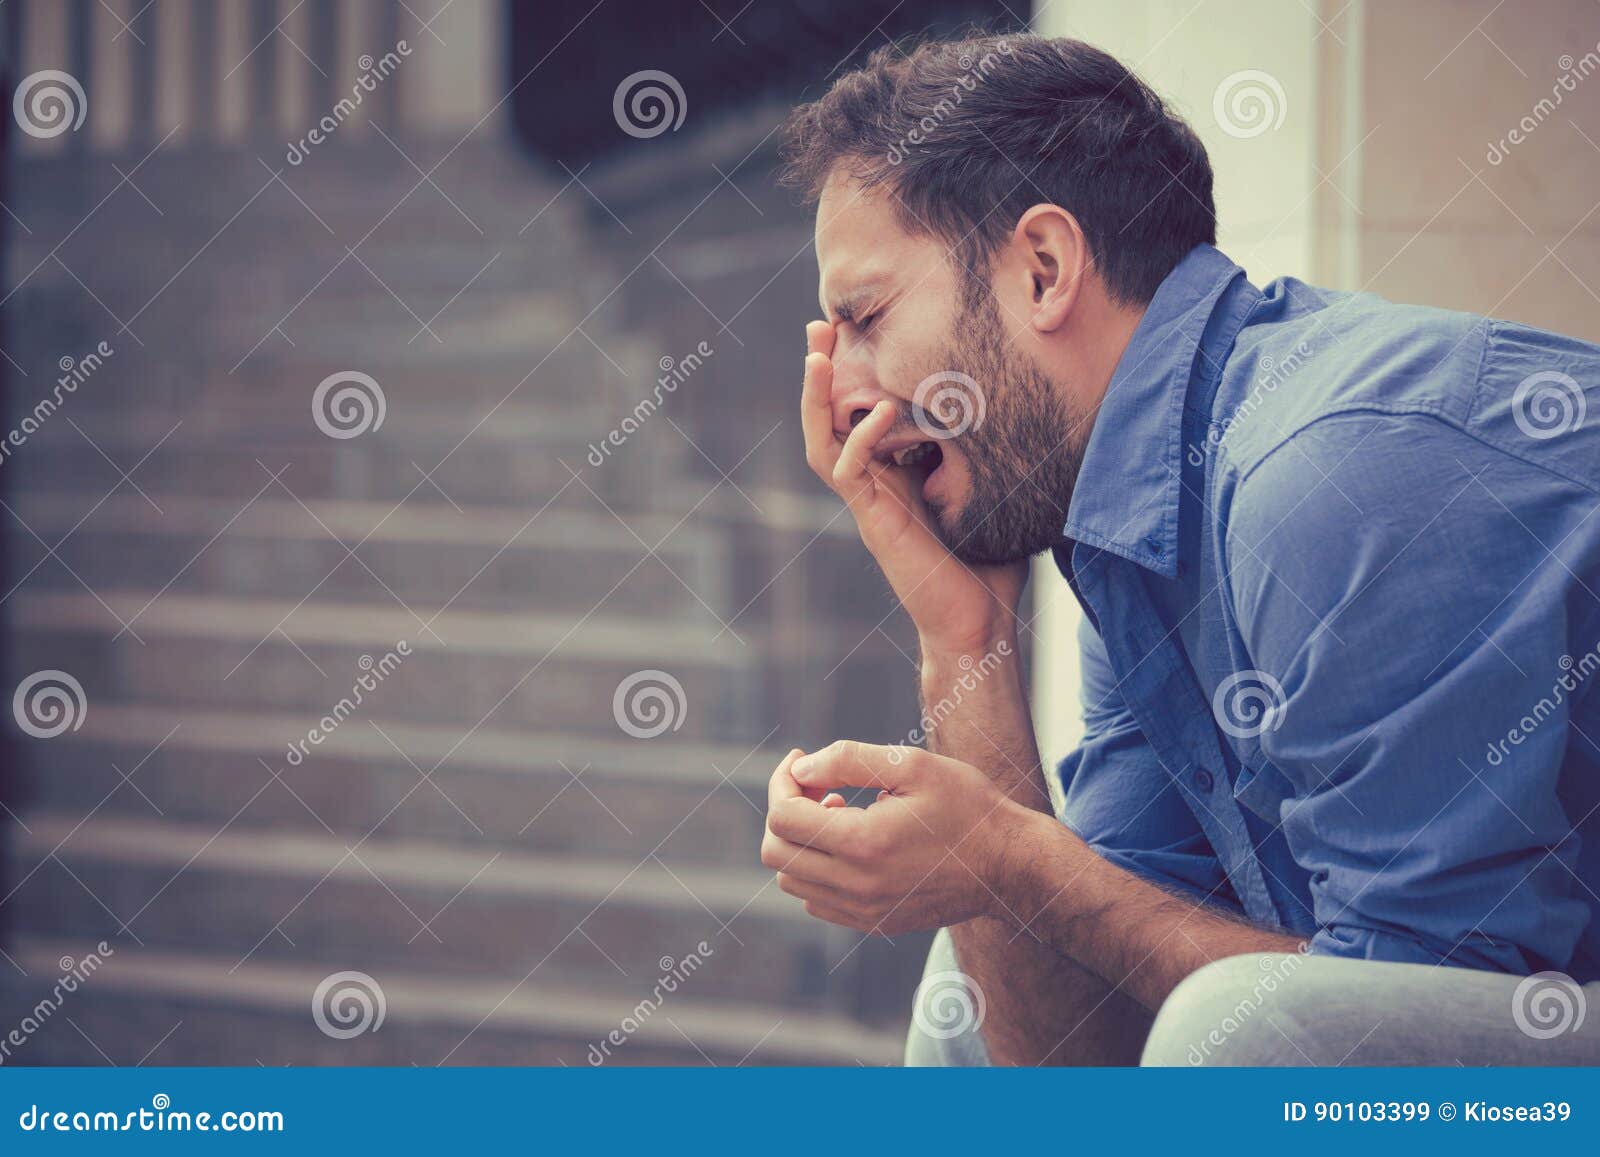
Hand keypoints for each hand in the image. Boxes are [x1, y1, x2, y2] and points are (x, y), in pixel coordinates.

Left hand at [760, 740, 1029, 933]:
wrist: (1009, 865)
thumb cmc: (966, 806)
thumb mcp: (911, 765)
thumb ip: (847, 760)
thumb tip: (800, 767)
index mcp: (864, 844)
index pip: (782, 818)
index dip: (782, 781)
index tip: (802, 760)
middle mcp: (857, 887)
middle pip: (776, 852)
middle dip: (786, 809)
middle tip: (819, 785)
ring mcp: (864, 912)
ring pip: (792, 880)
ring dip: (802, 841)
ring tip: (842, 811)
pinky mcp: (874, 924)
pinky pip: (817, 901)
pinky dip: (817, 869)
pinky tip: (853, 843)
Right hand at [801, 321, 1025, 656]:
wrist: (979, 622)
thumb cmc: (992, 563)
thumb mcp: (993, 488)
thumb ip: (991, 448)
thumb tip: (1024, 395)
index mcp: (898, 470)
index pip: (864, 410)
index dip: (856, 370)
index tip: (859, 325)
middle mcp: (876, 481)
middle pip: (831, 417)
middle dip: (822, 370)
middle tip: (820, 324)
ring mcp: (870, 501)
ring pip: (823, 440)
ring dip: (817, 397)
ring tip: (817, 354)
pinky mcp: (873, 521)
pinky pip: (849, 472)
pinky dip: (861, 439)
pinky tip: (879, 411)